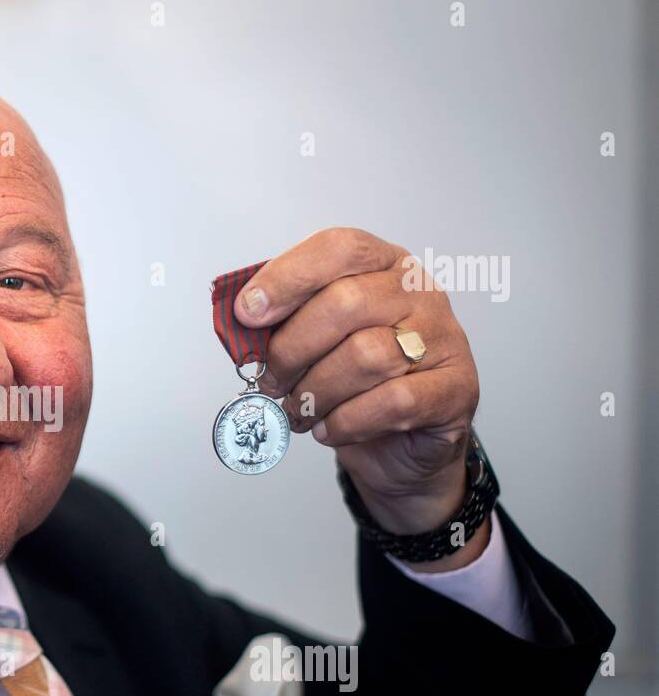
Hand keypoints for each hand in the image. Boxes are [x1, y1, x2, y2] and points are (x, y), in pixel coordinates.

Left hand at [233, 228, 482, 562]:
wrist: (402, 446)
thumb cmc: (352, 383)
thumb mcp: (314, 342)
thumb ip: (283, 324)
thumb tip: (241, 324)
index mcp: (383, 266)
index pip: (338, 249)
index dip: (287, 277)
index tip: (247, 313)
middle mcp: (419, 293)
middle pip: (346, 303)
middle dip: (293, 348)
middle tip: (271, 380)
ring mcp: (444, 338)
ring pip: (366, 355)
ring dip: (316, 391)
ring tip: (299, 409)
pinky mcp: (455, 388)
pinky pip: (392, 401)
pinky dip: (347, 421)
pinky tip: (329, 428)